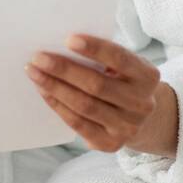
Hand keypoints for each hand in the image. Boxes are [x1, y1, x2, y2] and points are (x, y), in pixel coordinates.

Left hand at [25, 34, 175, 154]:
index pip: (120, 59)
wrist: (145, 119)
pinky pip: (78, 124)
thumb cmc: (125, 81)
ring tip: (34, 72)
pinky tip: (44, 91)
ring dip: (54, 88)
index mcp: (148, 76)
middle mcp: (141, 103)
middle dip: (64, 70)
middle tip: (38, 57)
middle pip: (97, 85)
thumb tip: (62, 47)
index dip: (94, 48)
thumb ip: (103, 58)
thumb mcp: (126, 66)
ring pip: (84, 106)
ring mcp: (127, 127)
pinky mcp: (111, 144)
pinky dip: (57, 105)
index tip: (68, 39)